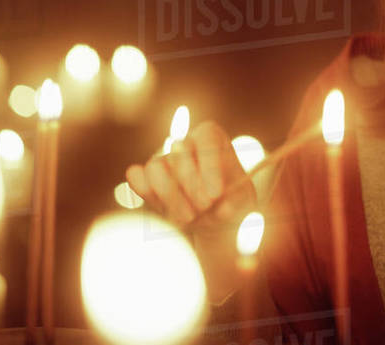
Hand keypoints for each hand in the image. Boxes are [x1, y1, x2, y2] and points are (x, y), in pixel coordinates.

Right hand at [125, 120, 257, 301]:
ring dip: (171, 196)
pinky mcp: (147, 179)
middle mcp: (185, 144)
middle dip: (191, 185)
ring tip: (189, 219)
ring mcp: (163, 160)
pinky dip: (146, 193)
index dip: (210, 166)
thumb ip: (243, 220)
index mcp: (213, 140)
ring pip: (156, 167)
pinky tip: (163, 212)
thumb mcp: (247, 209)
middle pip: (179, 151)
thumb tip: (237, 245)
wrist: (216, 220)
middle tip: (204, 209)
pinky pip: (137, 178)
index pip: (207, 138)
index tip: (215, 195)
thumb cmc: (235, 208)